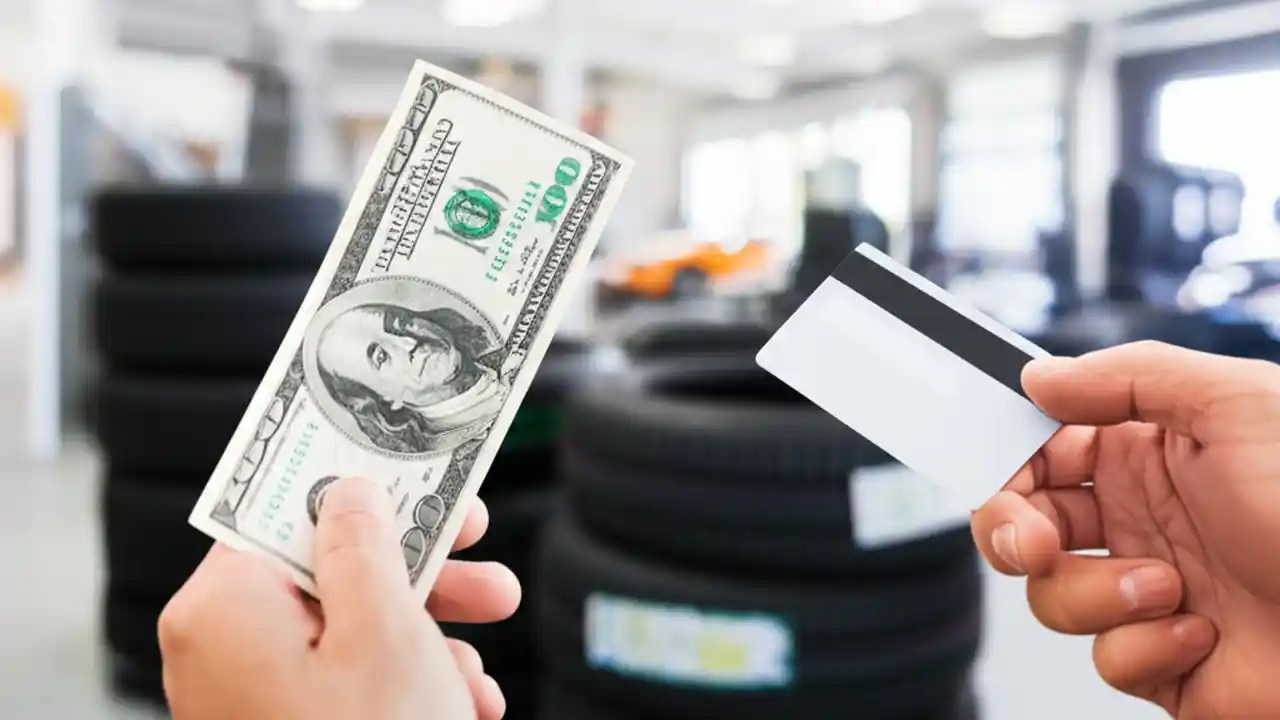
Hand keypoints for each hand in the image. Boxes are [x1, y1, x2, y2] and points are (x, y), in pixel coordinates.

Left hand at [160, 477, 520, 719]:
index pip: (284, 510)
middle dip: (418, 570)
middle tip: (479, 553)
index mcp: (224, 609)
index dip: (358, 485)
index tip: (412, 470)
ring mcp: (252, 693)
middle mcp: (224, 647)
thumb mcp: (384, 630)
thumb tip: (350, 491)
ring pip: (350, 628)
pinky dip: (406, 680)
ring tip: (480, 660)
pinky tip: (461, 699)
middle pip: (328, 568)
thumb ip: (366, 544)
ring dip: (427, 634)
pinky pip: (347, 679)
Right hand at [971, 342, 1279, 717]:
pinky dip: (1147, 649)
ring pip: (1052, 596)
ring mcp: (1146, 591)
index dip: (1008, 464)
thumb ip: (1130, 376)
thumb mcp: (1239, 404)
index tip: (1004, 476)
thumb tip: (1041, 376)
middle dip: (1012, 536)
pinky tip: (1204, 634)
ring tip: (1172, 589)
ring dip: (1101, 597)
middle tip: (1033, 544)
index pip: (1040, 451)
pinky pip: (1106, 659)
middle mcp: (1139, 520)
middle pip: (1023, 525)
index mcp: (1146, 453)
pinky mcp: (1162, 659)